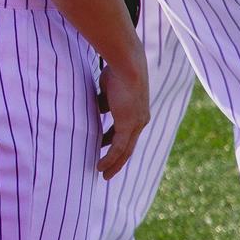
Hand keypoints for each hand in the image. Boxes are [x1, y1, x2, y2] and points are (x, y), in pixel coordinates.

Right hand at [96, 56, 148, 179]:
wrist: (127, 65)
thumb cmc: (116, 71)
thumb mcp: (109, 88)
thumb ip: (105, 100)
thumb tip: (99, 107)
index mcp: (136, 112)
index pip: (127, 133)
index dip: (115, 142)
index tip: (104, 148)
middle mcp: (140, 120)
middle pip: (128, 146)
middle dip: (117, 159)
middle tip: (107, 169)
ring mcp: (136, 124)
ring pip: (125, 151)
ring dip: (113, 164)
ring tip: (103, 173)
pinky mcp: (129, 125)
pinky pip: (118, 147)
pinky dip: (110, 159)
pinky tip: (101, 166)